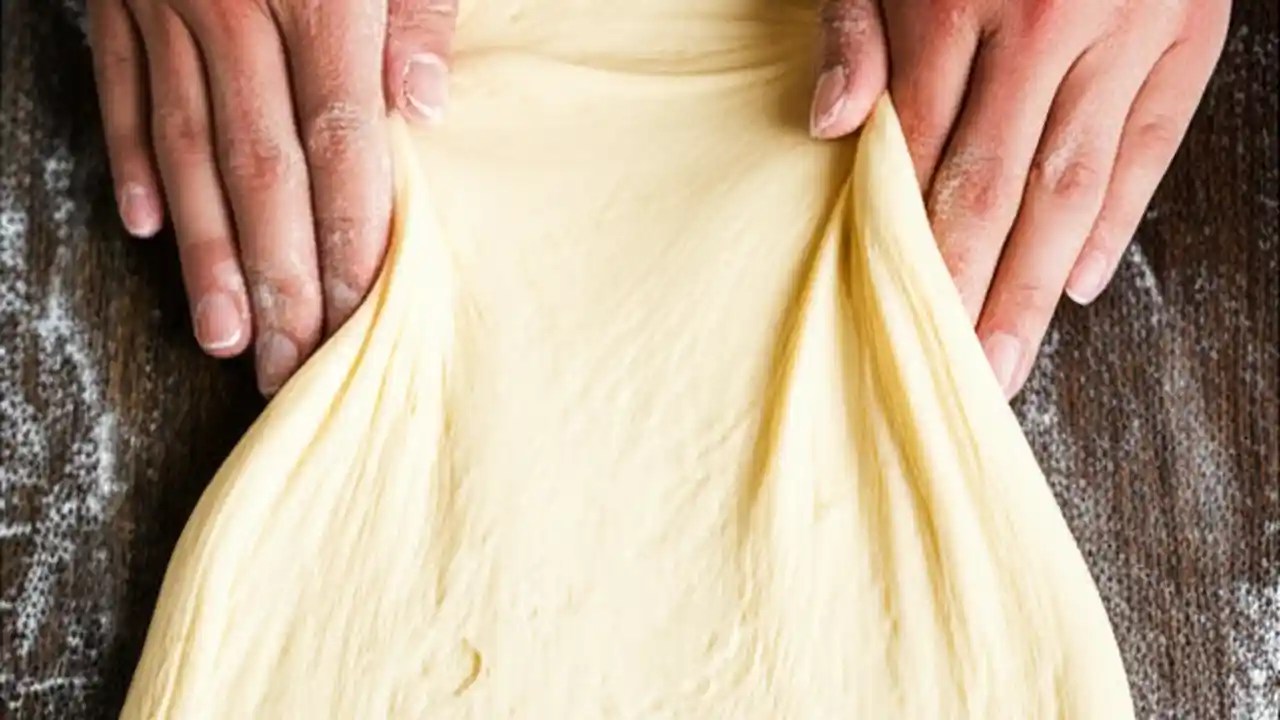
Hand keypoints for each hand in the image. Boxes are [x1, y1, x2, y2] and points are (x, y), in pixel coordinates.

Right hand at [88, 0, 458, 394]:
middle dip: (278, 281)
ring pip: (186, 149)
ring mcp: (169, 5)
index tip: (357, 321)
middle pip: (260, 172)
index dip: (349, 241)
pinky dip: (132, 163)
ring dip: (205, 251)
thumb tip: (426, 105)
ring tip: (224, 335)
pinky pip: (122, 91)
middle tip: (289, 363)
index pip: (342, 148)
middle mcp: (237, 11)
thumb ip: (418, 12)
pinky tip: (148, 230)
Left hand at [811, 0, 1230, 397]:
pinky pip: (1150, 144)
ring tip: (1011, 357)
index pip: (923, 153)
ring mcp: (1129, 28)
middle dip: (973, 292)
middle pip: (998, 189)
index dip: (908, 242)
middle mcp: (1048, 23)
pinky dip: (1115, 218)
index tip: (894, 313)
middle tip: (958, 377)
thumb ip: (854, 26)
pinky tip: (1077, 281)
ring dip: (1038, 282)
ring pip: (1074, 185)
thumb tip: (833, 129)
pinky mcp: (1188, 30)